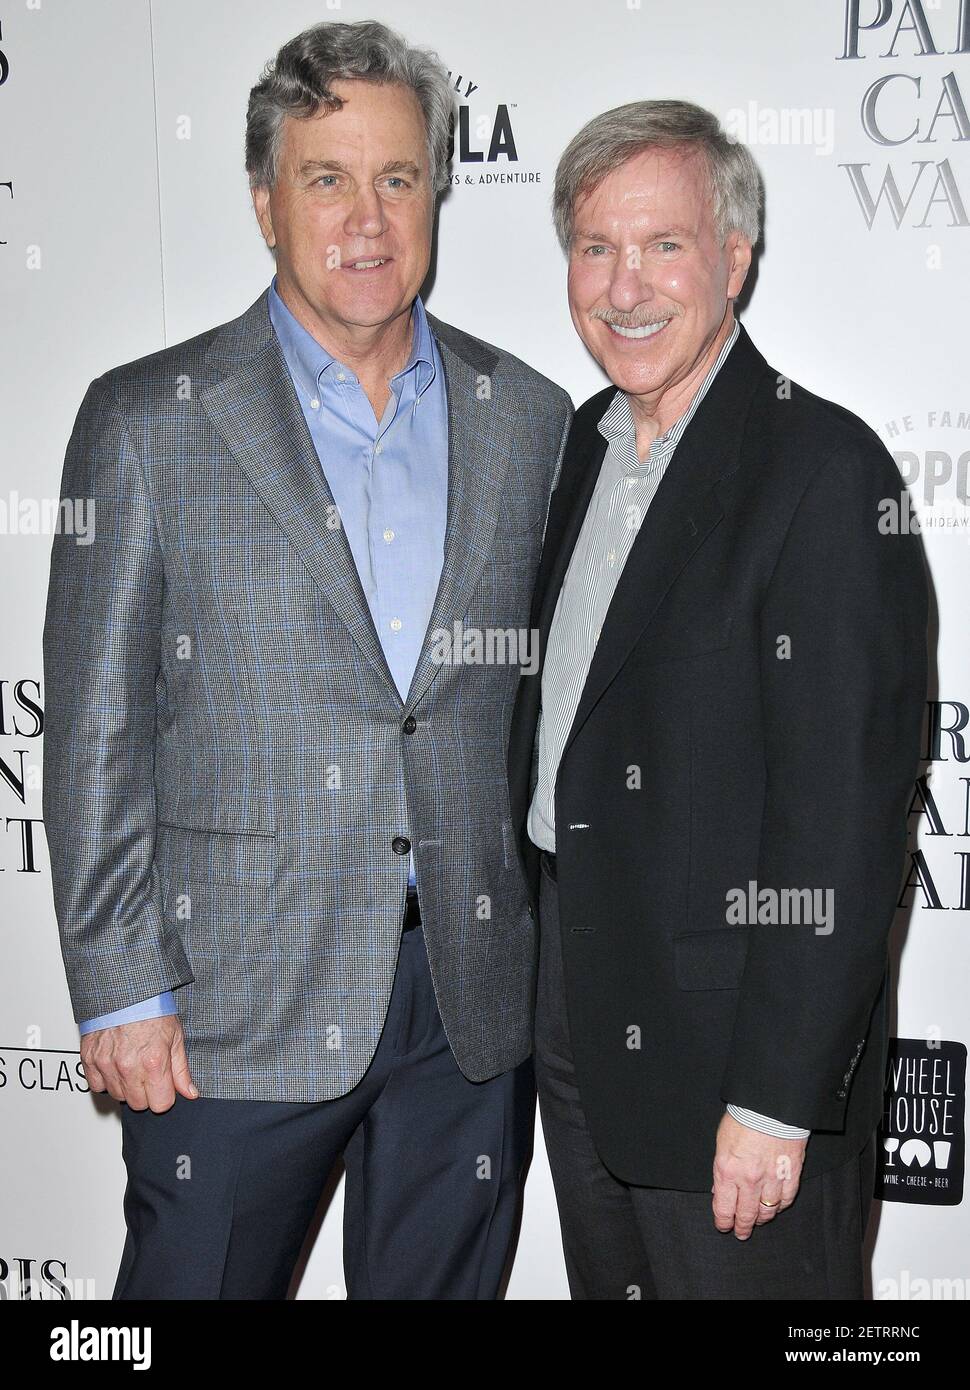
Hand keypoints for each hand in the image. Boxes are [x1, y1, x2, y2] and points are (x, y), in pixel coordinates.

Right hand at [80, 1015, 197, 1112]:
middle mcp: (128, 1066)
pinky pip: (97, 1085)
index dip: (165, 1095)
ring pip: (118, 1096)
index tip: (164, 1085)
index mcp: (153, 1062)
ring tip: (132, 1063)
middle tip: (148, 1072)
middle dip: (146, 1093)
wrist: (126, 991)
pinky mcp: (90, 1059)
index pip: (160, 1104)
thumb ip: (181, 1070)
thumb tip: (190, 1093)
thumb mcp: (175, 1037)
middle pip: (138, 1104)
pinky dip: (106, 1079)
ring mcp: (106, 1064)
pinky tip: (115, 1064)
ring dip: (126, 1086)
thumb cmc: (152, 1009)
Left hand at [712, 1111, 805, 1239]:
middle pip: (746, 1215)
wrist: (770, 1105)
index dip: (723, 1221)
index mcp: (727, 1171)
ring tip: (758, 1220)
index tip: (724, 1226)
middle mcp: (749, 1180)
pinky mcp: (791, 1175)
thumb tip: (720, 1189)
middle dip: (742, 1227)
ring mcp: (771, 1179)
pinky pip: (786, 1200)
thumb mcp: (722, 1143)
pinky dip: (780, 1206)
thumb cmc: (743, 1118)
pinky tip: (776, 1206)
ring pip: (767, 1211)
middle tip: (741, 1233)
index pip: (724, 1208)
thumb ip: (721, 1169)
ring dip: (761, 1218)